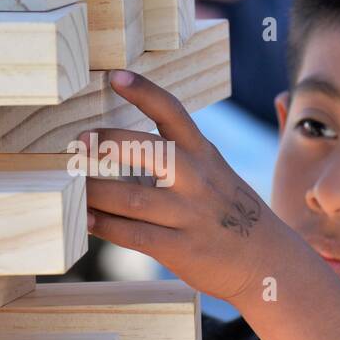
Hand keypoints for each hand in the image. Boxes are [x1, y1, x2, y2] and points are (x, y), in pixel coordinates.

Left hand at [78, 69, 283, 304]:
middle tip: (77, 143)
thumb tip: (123, 146)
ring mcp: (189, 215)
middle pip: (147, 151)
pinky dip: (104, 226)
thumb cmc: (232, 215)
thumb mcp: (216, 174)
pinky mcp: (180, 248)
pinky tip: (85, 220)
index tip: (114, 76)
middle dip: (108, 144)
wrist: (269, 262)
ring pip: (131, 198)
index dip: (144, 91)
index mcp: (204, 155)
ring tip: (69, 185)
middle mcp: (197, 180)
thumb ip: (179, 158)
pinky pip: (133, 234)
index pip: (173, 112)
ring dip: (94, 192)